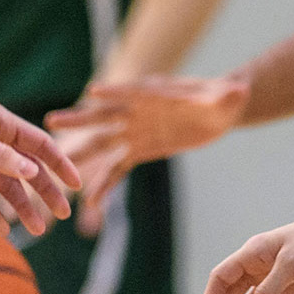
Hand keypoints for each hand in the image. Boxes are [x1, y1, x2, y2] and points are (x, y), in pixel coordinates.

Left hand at [0, 93, 83, 237]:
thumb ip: (0, 156)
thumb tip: (33, 170)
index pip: (38, 145)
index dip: (59, 163)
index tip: (77, 185)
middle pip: (25, 170)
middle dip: (44, 192)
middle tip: (61, 214)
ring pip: (4, 188)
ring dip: (20, 207)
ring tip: (36, 230)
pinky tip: (1, 231)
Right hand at [46, 75, 247, 219]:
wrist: (219, 110)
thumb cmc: (224, 96)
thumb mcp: (229, 96)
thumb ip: (229, 96)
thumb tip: (241, 90)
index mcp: (154, 93)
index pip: (132, 91)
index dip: (115, 92)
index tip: (93, 93)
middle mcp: (138, 110)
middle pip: (105, 115)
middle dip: (81, 119)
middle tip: (52, 122)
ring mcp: (136, 130)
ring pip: (104, 143)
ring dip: (82, 154)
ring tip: (56, 169)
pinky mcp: (141, 148)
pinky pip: (118, 168)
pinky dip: (105, 183)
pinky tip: (91, 202)